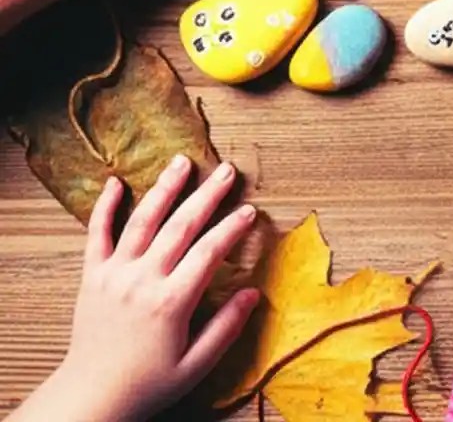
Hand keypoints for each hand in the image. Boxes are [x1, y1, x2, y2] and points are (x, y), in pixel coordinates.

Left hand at [10, 156, 258, 421]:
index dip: (231, 229)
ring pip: (142, 221)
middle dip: (206, 195)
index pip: (209, 253)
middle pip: (180, 227)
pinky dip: (104, 207)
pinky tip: (116, 183)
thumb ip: (226, 327)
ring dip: (164, 189)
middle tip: (226, 171)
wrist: (92, 396)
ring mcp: (114, 274)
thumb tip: (254, 293)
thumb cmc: (149, 384)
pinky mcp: (92, 276)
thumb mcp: (197, 364)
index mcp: (172, 302)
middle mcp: (142, 280)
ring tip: (182, 163)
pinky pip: (96, 235)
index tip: (249, 211)